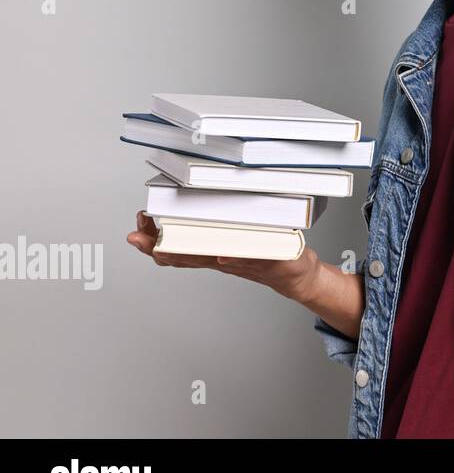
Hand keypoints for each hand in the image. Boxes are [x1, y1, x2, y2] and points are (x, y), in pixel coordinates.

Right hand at [127, 210, 321, 303]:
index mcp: (215, 249)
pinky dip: (235, 258)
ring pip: (208, 258)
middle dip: (157, 245)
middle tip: (136, 236)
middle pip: (184, 253)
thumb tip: (207, 197)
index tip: (138, 227)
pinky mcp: (267, 262)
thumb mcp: (242, 233)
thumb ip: (225, 221)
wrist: (298, 275)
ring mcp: (242, 261)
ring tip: (162, 246)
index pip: (179, 245)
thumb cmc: (270, 250)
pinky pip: (249, 260)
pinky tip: (222, 255)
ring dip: (185, 253)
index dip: (156, 239)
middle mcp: (222, 257)